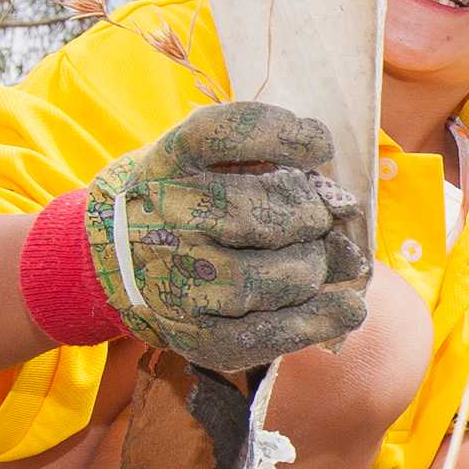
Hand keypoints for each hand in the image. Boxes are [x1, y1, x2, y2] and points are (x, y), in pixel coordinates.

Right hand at [84, 101, 369, 371]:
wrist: (117, 258)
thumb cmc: (191, 200)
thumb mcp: (214, 165)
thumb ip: (272, 169)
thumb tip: (346, 209)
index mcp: (169, 162)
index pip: (228, 134)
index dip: (285, 135)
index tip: (319, 143)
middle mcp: (166, 219)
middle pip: (266, 215)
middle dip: (310, 216)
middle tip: (312, 220)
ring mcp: (176, 279)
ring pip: (276, 278)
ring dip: (313, 266)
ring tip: (310, 258)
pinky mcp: (193, 334)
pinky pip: (266, 334)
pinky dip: (317, 321)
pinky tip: (351, 309)